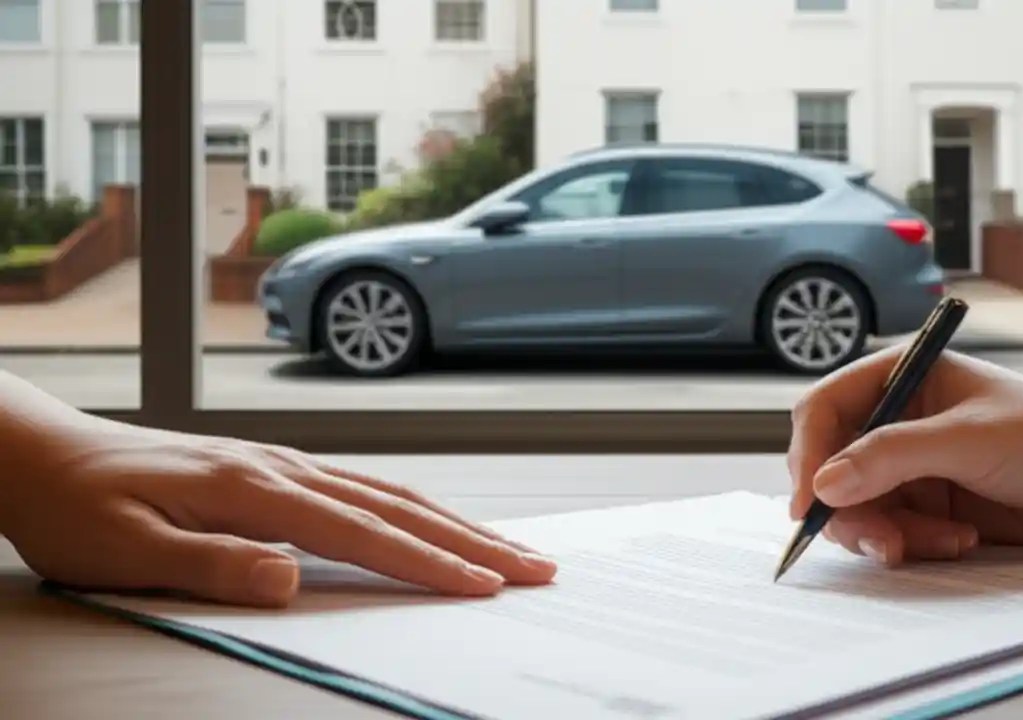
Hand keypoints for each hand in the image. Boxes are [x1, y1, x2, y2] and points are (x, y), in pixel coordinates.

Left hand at [1, 425, 555, 607]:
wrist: (44, 453)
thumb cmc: (80, 508)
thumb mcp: (125, 551)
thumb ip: (211, 565)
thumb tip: (292, 579)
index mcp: (254, 490)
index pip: (362, 533)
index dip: (429, 563)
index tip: (486, 586)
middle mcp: (283, 469)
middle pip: (399, 506)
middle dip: (474, 540)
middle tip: (537, 566)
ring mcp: (284, 464)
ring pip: (391, 491)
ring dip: (457, 521)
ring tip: (509, 546)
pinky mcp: (277, 469)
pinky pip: (365, 485)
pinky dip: (417, 506)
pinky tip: (434, 519)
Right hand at [788, 347, 1022, 566]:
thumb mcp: (968, 441)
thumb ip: (890, 458)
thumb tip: (822, 484)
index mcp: (904, 376)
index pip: (825, 408)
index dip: (809, 453)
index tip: (810, 501)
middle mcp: (901, 418)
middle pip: (833, 466)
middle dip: (851, 507)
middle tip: (881, 541)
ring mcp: (914, 464)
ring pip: (859, 506)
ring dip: (889, 532)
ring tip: (936, 541)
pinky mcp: (931, 505)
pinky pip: (893, 531)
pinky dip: (916, 543)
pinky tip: (962, 540)